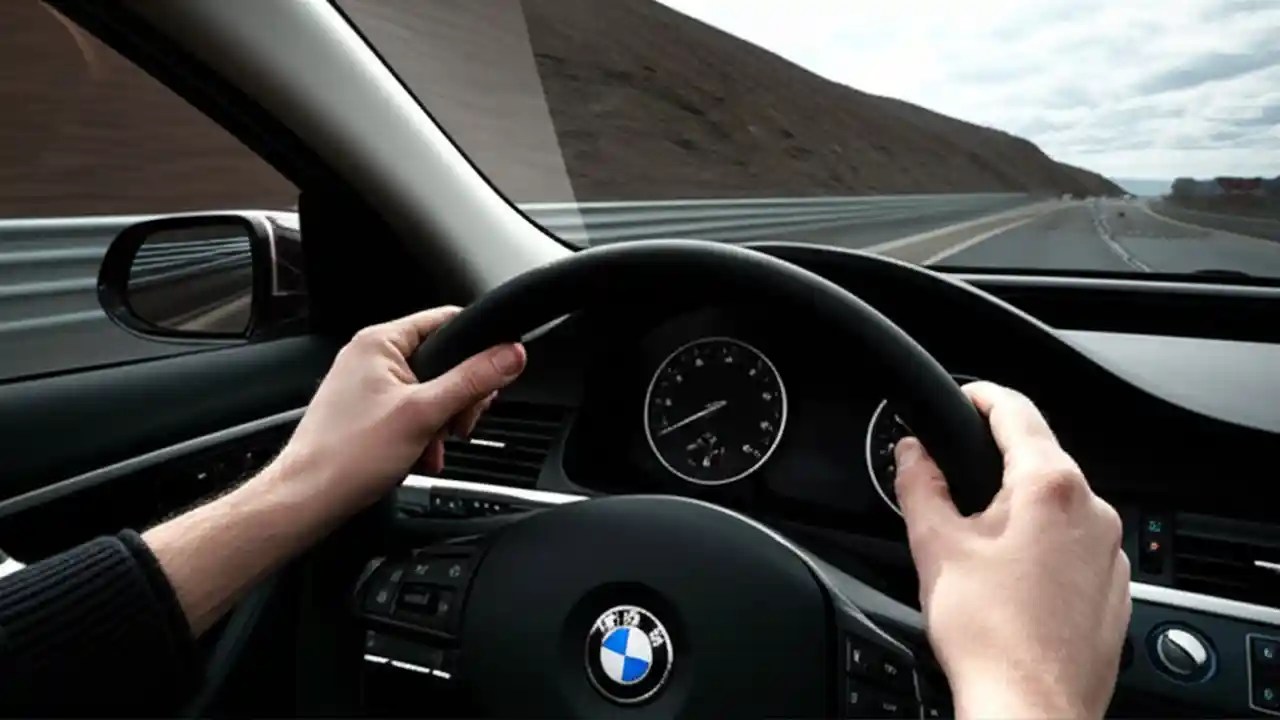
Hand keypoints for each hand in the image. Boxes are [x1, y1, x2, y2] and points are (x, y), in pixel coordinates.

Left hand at [267, 306, 526, 515]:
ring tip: (433, 445)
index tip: (495, 374)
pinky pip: (411, 411)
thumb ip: (473, 380)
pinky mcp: (366, 411)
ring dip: (441, 421)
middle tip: (457, 423)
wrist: (308, 499)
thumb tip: (512, 354)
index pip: (446, 320)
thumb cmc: (349, 455)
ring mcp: (366, 385)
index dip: (476, 347)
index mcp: (380, 342)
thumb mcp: (425, 413)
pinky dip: (423, 433)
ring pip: (429, 391)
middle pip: (442, 360)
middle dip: (458, 397)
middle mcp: (370, 357)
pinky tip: (422, 454)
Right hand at [894, 382, 1128, 719]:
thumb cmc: (989, 636)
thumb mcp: (934, 545)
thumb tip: (911, 452)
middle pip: (1040, 456)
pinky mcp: (1114, 587)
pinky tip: (1009, 576)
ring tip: (975, 539)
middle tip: (950, 477)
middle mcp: (1094, 510)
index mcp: (1050, 486)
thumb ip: (918, 483)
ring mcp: (1110, 551)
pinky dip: (1044, 542)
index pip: (1015, 410)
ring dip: (1019, 504)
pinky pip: (1076, 543)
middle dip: (994, 459)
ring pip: (1059, 503)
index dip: (980, 396)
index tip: (961, 396)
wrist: (1029, 708)